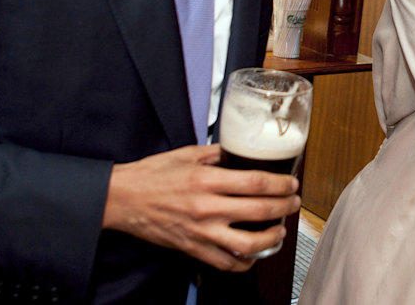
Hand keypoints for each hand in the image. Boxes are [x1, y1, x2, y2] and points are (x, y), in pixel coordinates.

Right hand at [102, 144, 300, 271]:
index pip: (255, 183)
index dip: (280, 184)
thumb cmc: (151, 175)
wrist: (121, 199)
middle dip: (284, 207)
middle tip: (293, 202)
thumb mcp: (187, 155)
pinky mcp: (192, 248)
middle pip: (258, 210)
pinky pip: (225, 262)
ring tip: (279, 229)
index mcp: (206, 180)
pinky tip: (253, 253)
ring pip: (247, 243)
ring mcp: (200, 232)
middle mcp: (206, 208)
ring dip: (271, 238)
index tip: (290, 184)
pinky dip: (244, 261)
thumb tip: (242, 150)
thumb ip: (218, 153)